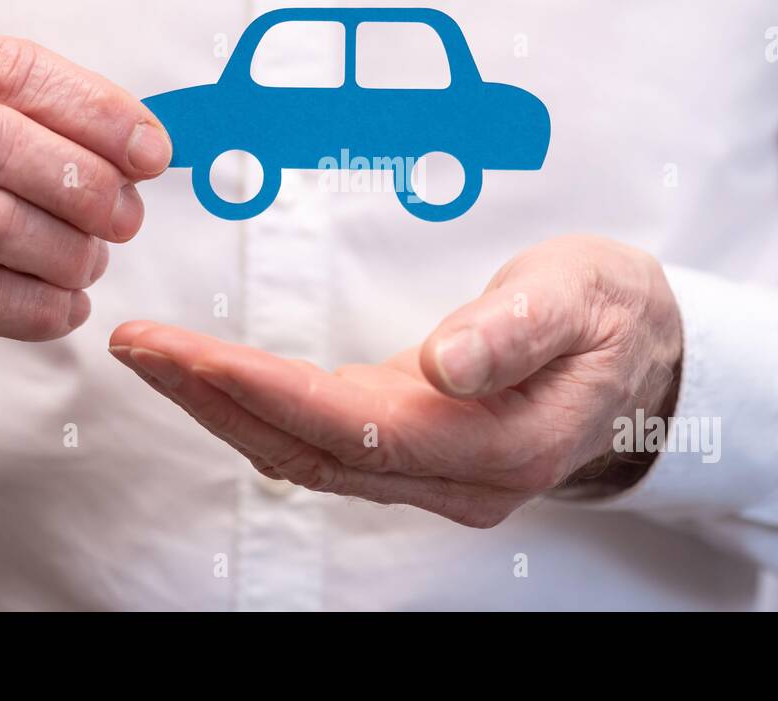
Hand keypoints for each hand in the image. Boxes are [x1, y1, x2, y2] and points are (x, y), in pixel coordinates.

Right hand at [0, 13, 169, 395]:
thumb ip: (30, 115)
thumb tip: (142, 148)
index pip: (5, 66)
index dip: (94, 111)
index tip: (152, 153)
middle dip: (81, 183)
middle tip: (126, 217)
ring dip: (64, 251)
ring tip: (92, 263)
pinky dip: (33, 306)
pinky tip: (62, 308)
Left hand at [110, 235, 681, 527]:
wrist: (639, 349)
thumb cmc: (609, 309)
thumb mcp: (579, 296)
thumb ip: (516, 333)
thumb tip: (445, 368)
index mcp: (503, 444)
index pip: (360, 427)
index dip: (269, 393)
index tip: (190, 354)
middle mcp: (460, 480)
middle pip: (313, 451)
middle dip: (215, 399)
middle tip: (138, 345)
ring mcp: (435, 476)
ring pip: (306, 455)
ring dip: (223, 408)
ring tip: (153, 356)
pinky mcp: (416, 455)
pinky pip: (321, 446)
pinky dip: (258, 411)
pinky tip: (214, 381)